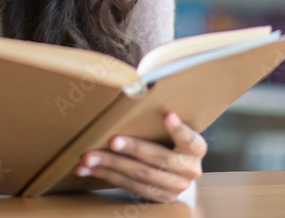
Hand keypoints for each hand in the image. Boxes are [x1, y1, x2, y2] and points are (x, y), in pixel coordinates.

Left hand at [73, 112, 206, 203]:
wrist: (179, 169)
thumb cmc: (169, 139)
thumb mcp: (172, 127)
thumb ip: (159, 115)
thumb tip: (135, 87)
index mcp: (195, 149)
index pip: (189, 138)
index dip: (179, 129)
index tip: (168, 115)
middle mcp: (189, 170)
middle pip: (158, 159)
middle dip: (132, 149)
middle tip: (111, 141)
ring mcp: (175, 187)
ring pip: (140, 176)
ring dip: (111, 166)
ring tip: (89, 158)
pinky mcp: (160, 198)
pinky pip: (131, 187)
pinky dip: (108, 176)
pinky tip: (90, 169)